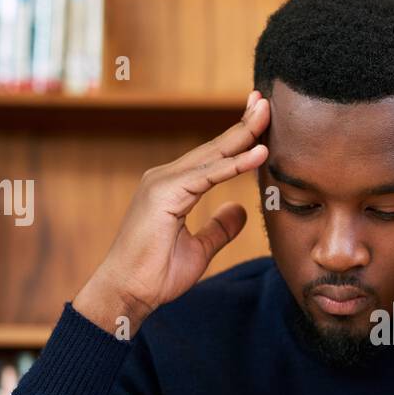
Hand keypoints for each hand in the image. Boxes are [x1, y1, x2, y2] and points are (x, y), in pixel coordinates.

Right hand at [74, 91, 270, 334]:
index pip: (214, 157)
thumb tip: (241, 209)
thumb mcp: (199, 249)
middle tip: (266, 100)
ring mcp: (162, 183)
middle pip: (214, 147)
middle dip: (242, 124)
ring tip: (266, 115)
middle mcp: (165, 178)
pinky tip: (258, 153)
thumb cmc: (155, 274)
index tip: (260, 117)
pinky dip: (234, 165)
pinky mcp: (163, 195)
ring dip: (242, 134)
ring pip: (212, 155)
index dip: (238, 138)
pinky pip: (207, 176)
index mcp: (173, 187)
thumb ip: (219, 227)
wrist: (127, 294)